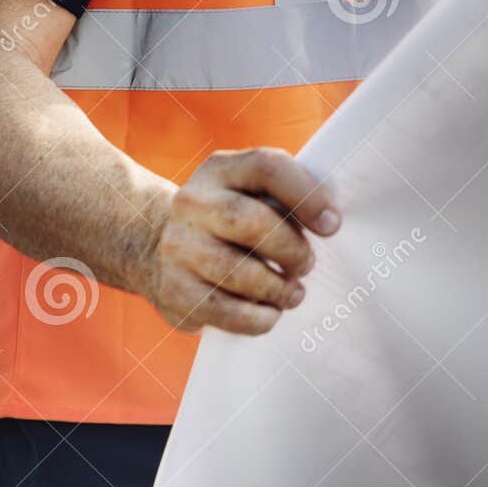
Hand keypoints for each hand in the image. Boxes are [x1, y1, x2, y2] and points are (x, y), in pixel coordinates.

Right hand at [138, 148, 339, 335]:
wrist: (155, 244)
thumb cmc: (228, 219)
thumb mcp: (246, 191)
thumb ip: (283, 197)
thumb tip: (328, 223)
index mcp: (220, 169)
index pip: (268, 168)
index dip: (308, 195)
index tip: (332, 225)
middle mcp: (193, 202)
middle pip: (254, 223)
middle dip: (292, 250)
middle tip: (306, 265)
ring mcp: (178, 247)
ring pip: (239, 272)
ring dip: (278, 289)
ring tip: (293, 293)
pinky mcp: (173, 290)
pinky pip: (224, 311)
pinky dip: (257, 318)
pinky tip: (271, 313)